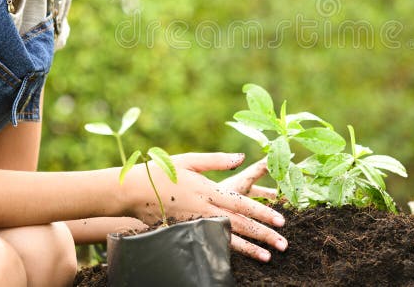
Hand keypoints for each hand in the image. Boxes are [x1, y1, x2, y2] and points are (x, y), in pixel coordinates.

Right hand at [124, 152, 287, 261]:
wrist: (130, 192)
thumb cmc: (160, 171)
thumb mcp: (189, 160)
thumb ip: (216, 160)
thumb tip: (240, 157)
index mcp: (207, 189)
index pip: (241, 204)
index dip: (262, 212)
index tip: (280, 220)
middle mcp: (204, 208)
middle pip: (239, 224)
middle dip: (263, 234)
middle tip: (283, 242)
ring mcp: (194, 223)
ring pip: (227, 238)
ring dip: (250, 248)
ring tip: (269, 256)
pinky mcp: (185, 232)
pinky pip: (210, 243)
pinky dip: (227, 251)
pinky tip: (240, 256)